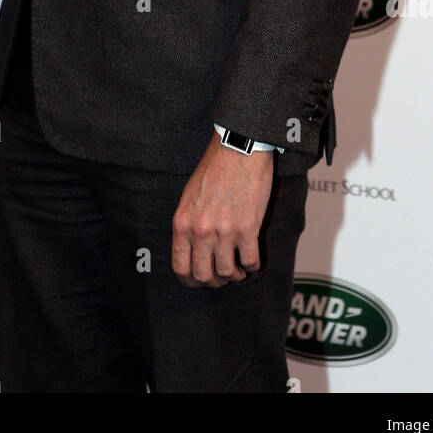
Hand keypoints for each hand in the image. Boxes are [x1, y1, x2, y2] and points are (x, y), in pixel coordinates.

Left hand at [171, 133, 273, 288]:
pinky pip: (251, 261)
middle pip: (204, 276)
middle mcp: (201, 231)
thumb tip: (192, 250)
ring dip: (234, 276)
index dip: (190, 281)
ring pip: (227, 273)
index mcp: (183, 223)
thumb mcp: (189, 197)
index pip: (180, 267)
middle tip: (221, 277)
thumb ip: (188, 224)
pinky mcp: (248, 229)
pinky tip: (252, 261)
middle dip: (214, 282)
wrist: (237, 149)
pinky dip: (252, 266)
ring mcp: (225, 232)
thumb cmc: (213, 169)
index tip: (198, 282)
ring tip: (238, 270)